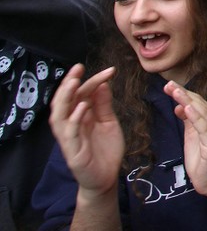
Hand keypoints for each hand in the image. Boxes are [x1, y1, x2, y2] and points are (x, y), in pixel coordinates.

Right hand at [48, 65, 123, 196]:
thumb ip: (104, 105)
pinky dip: (74, 119)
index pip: (81, 94)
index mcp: (80, 116)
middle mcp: (71, 124)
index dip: (92, 81)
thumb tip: (103, 84)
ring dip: (65, 98)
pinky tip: (82, 107)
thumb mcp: (109, 122)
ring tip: (74, 82)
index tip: (109, 70)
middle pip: (65, 100)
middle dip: (69, 83)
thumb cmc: (106, 150)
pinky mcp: (72, 151)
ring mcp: (70, 137)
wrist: (107, 177)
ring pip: (59, 115)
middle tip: (78, 68)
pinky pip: (69, 133)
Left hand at [164, 81, 206, 198]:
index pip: (195, 101)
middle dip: (183, 93)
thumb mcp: (191, 134)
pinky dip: (196, 117)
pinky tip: (187, 109)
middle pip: (198, 103)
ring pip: (201, 112)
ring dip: (188, 101)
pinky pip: (204, 128)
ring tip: (176, 92)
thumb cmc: (201, 155)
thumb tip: (179, 105)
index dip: (183, 92)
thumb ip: (187, 119)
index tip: (169, 85)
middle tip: (169, 85)